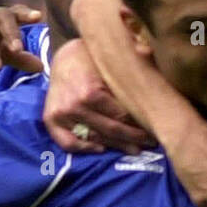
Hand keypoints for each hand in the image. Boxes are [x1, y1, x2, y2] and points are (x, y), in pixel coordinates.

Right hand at [43, 39, 152, 154]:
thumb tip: (152, 65)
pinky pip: (69, 143)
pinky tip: (102, 148)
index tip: (155, 128)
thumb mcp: (110, 59)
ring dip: (117, 146)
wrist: (62, 57)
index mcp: (90, 91)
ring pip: (95, 138)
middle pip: (111, 130)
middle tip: (151, 143)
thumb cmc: (91, 57)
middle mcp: (74, 106)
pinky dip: (86, 148)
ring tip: (135, 149)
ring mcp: (61, 115)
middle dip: (134, 138)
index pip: (122, 116)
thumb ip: (130, 65)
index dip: (141, 124)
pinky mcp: (51, 120)